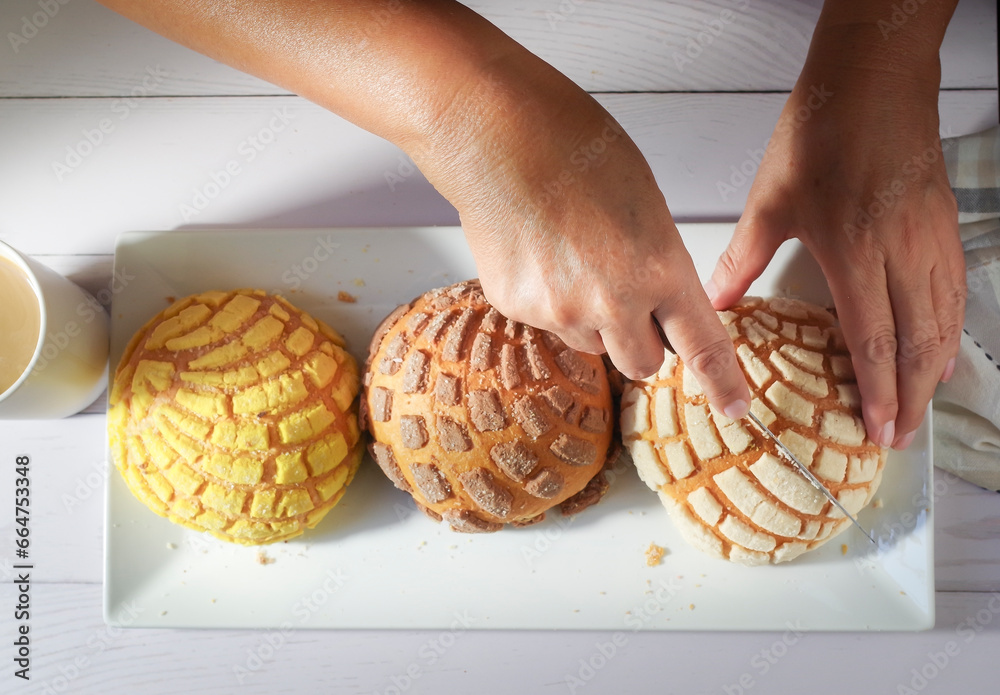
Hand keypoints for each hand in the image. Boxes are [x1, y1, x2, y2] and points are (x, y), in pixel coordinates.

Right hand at [414, 54, 750, 416]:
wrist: (498, 138)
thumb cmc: (575, 150)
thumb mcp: (646, 206)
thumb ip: (658, 264)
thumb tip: (653, 301)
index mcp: (659, 268)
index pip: (702, 345)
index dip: (722, 382)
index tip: (735, 407)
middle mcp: (612, 302)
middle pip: (642, 363)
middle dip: (642, 341)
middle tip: (626, 297)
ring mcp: (560, 311)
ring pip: (592, 344)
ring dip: (593, 319)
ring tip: (572, 257)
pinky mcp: (518, 309)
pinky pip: (549, 323)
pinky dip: (551, 300)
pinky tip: (540, 253)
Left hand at [707, 48, 963, 449]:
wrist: (873, 81)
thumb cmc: (820, 134)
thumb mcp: (770, 199)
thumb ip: (743, 258)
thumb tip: (715, 301)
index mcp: (854, 249)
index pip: (874, 338)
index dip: (880, 390)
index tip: (878, 429)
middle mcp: (901, 252)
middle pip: (918, 341)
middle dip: (912, 398)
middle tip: (901, 437)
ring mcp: (929, 239)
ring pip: (943, 320)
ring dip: (935, 371)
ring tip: (921, 408)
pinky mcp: (943, 225)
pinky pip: (955, 290)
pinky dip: (951, 329)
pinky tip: (943, 350)